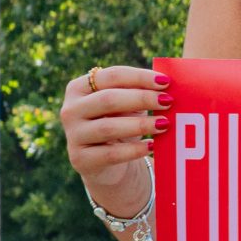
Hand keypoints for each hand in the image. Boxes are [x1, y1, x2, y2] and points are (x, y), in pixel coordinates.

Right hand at [60, 65, 167, 211]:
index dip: (140, 77)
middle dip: (142, 99)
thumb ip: (140, 90)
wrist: (108, 164)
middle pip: (108, 99)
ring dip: (140, 125)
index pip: (112, 76)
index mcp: (80, 88)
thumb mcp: (128, 104)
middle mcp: (70, 110)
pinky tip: (152, 146)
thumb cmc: (121, 123)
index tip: (166, 81)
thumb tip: (169, 82)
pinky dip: (134, 150)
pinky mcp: (80, 159)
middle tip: (168, 102)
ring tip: (165, 124)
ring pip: (108, 127)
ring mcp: (73, 135)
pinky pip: (111, 154)